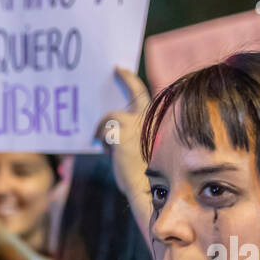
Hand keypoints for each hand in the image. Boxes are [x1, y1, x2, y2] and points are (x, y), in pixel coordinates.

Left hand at [97, 66, 151, 207]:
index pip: (145, 96)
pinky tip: (107, 152)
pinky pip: (102, 132)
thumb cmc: (149, 176)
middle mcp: (149, 118)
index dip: (131, 82)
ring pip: (110, 118)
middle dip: (126, 78)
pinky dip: (101, 141)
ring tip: (109, 148)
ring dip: (105, 131)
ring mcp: (134, 123)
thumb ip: (138, 136)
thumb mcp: (147, 151)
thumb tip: (117, 131)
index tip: (121, 70)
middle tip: (118, 69)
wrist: (149, 190)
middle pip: (135, 90)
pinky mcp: (119, 134)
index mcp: (158, 121)